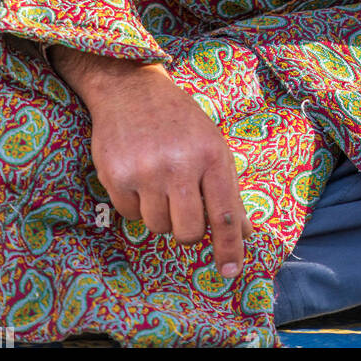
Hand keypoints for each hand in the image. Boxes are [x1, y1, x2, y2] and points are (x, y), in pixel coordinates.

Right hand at [52, 48, 251, 277]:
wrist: (130, 89)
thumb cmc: (179, 121)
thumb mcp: (212, 145)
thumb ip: (227, 190)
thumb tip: (244, 233)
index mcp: (211, 155)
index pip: (225, 214)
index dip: (230, 248)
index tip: (230, 272)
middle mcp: (180, 165)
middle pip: (189, 232)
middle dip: (188, 230)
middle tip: (183, 208)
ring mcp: (146, 171)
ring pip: (158, 227)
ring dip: (160, 215)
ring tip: (159, 183)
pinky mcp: (116, 176)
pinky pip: (130, 216)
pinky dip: (136, 206)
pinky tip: (138, 178)